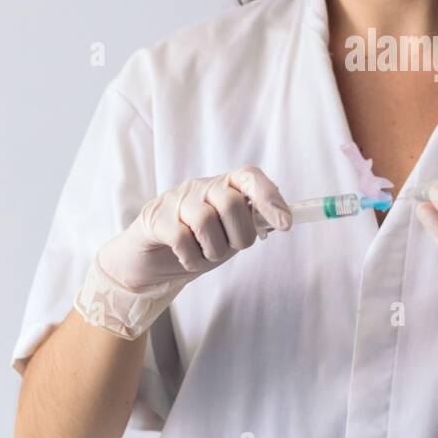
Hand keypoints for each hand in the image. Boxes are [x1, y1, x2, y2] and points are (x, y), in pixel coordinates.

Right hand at [74, 166, 290, 340]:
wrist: (151, 260)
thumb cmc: (198, 242)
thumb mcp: (231, 233)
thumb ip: (253, 224)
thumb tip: (282, 219)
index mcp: (224, 185)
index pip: (250, 177)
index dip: (270, 197)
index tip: (286, 224)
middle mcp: (201, 186)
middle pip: (231, 203)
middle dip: (240, 235)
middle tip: (232, 248)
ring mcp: (176, 200)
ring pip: (206, 221)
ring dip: (214, 250)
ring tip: (207, 254)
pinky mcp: (156, 219)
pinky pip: (182, 239)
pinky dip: (192, 259)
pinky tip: (188, 259)